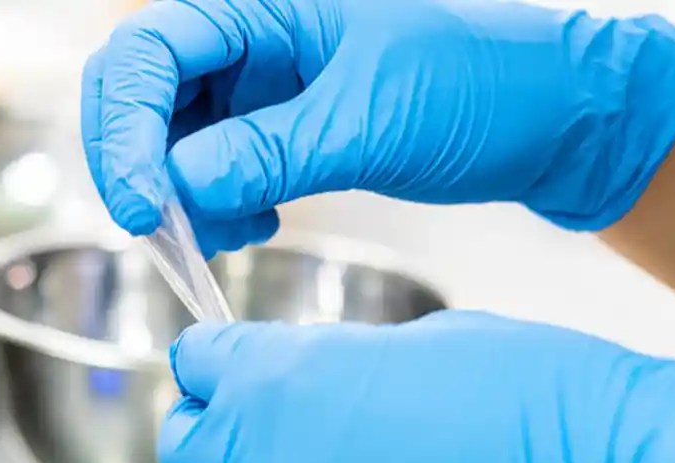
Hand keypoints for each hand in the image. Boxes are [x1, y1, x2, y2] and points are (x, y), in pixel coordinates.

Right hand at [82, 0, 674, 253]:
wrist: (549, 118)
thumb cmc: (481, 84)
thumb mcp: (369, 119)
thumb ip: (268, 151)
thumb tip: (177, 187)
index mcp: (267, 6)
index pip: (151, 51)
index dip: (125, 128)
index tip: (143, 205)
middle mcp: (252, 39)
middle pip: (143, 93)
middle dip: (139, 165)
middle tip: (163, 230)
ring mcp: (263, 85)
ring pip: (173, 139)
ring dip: (180, 196)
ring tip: (234, 230)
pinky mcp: (279, 129)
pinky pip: (214, 168)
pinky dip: (215, 206)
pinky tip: (258, 223)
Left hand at [159, 311, 674, 462]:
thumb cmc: (529, 389)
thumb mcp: (416, 342)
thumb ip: (338, 365)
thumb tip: (319, 383)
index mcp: (277, 372)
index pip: (194, 361)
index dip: (216, 362)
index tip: (232, 369)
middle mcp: (257, 455)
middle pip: (184, 445)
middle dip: (213, 430)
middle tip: (256, 430)